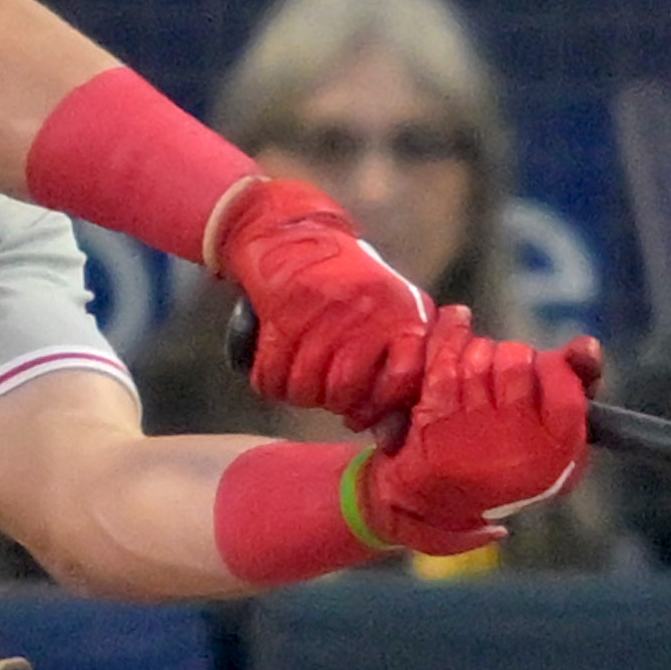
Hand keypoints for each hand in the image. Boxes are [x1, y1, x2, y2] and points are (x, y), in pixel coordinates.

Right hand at [218, 178, 431, 423]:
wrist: (289, 232)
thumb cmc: (345, 283)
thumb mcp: (390, 311)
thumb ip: (399, 368)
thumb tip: (391, 436)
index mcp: (401, 312)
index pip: (402, 381)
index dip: (379, 406)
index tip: (363, 410)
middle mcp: (366, 312)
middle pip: (345, 393)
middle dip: (330, 399)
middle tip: (326, 381)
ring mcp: (324, 312)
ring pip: (304, 390)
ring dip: (297, 389)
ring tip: (302, 367)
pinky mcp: (281, 314)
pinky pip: (271, 378)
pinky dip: (268, 378)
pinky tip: (278, 358)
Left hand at [363, 315, 593, 550]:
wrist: (440, 500)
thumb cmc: (508, 461)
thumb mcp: (555, 436)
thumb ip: (577, 388)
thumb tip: (588, 346)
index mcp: (555, 452)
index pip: (565, 381)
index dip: (552, 365)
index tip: (543, 367)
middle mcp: (515, 445)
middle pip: (517, 360)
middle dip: (509, 358)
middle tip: (503, 375)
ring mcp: (472, 434)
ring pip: (479, 357)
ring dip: (477, 353)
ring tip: (477, 372)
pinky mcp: (433, 423)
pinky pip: (444, 363)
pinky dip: (449, 341)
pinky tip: (455, 335)